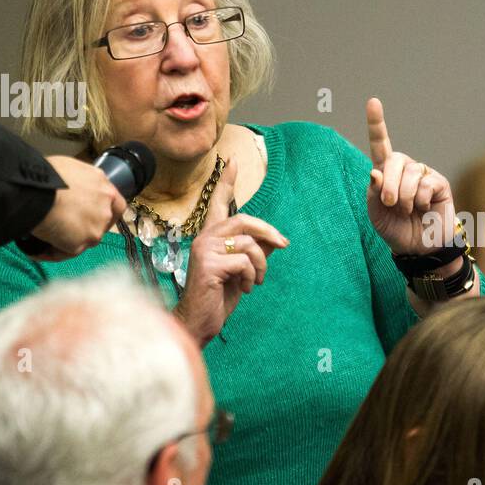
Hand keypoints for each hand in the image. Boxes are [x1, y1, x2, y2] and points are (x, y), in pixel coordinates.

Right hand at [27, 155, 126, 259]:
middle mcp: (105, 208)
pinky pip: (66, 252)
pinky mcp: (81, 244)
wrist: (35, 191)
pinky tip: (36, 250)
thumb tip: (71, 189)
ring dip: (67, 240)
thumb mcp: (69, 168)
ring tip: (44, 238)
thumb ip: (79, 183)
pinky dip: (52, 252)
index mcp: (103, 187)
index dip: (104, 211)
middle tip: (63, 228)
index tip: (91, 214)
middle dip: (85, 228)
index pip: (115, 204)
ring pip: (85, 240)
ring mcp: (95, 228)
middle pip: (101, 224)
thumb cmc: (45, 175)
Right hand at [172, 157, 288, 346]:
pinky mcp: (208, 264)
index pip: (217, 203)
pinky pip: (245, 261)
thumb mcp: (243, 272)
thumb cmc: (219, 297)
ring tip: (255, 281)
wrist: (200, 323)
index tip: (232, 161)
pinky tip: (244, 289)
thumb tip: (277, 240)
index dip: (226, 183)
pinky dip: (251, 277)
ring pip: (249, 243)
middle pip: (244, 220)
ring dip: (261, 265)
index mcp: (211, 237)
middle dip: (269, 232)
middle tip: (284, 244)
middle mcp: (204, 238)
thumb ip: (256, 253)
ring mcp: (204, 249)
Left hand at [365, 97, 454, 254]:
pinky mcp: (439, 184)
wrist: (418, 248)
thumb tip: (375, 172)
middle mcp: (405, 169)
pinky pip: (425, 184)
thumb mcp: (376, 213)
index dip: (377, 124)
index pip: (380, 144)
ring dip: (404, 196)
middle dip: (389, 183)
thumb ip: (373, 192)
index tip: (373, 102)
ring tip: (406, 210)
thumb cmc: (395, 229)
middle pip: (394, 159)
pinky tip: (423, 209)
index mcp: (386, 173)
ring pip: (410, 173)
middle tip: (389, 204)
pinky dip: (420, 200)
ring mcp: (423, 174)